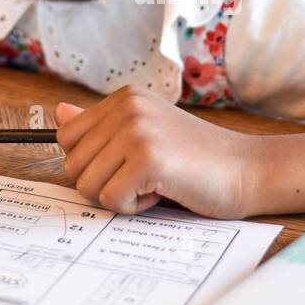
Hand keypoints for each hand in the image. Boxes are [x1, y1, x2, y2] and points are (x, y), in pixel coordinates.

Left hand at [54, 86, 256, 219]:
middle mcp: (127, 107)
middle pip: (73, 165)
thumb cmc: (198, 159)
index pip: (67, 138)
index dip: (94, 163)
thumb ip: (101, 127)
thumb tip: (58, 113)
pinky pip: (111, 200)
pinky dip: (135, 207)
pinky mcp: (147, 158)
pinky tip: (164, 190)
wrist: (247, 170)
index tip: (130, 163)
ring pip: (87, 186)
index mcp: (125, 98)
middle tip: (148, 175)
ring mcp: (137, 130)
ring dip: (121, 196)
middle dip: (106, 183)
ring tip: (157, 181)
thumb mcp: (145, 136)